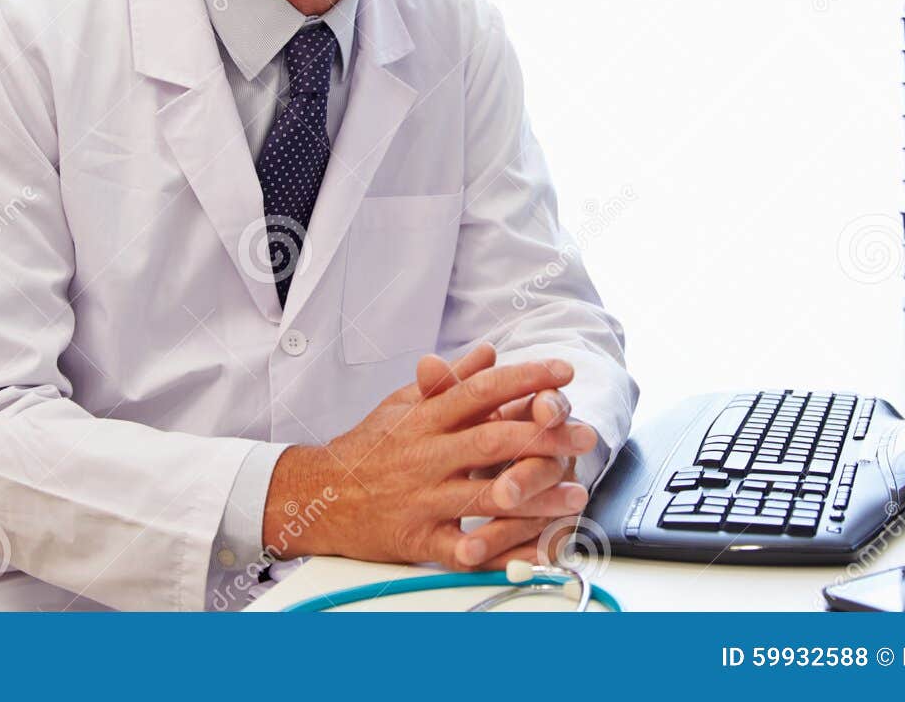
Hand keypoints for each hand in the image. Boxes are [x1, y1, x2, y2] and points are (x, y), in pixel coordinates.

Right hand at [263, 344, 596, 569]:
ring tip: (573, 497)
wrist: (319, 496)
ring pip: (484, 495)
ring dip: (534, 498)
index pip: (480, 390)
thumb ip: (449, 381)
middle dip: (543, 436)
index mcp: (425, 417)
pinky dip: (492, 551)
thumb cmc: (369, 448)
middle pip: (491, 440)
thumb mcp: (403, 404)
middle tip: (585, 435)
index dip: (523, 378)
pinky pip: (459, 547)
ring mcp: (421, 497)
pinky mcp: (416, 537)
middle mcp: (426, 455)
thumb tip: (488, 352)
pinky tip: (525, 553)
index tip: (562, 372)